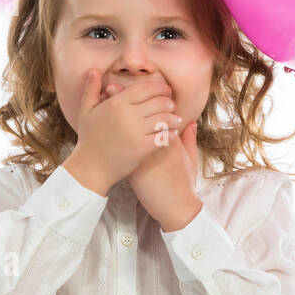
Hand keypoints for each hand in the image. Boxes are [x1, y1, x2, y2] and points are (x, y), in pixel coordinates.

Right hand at [67, 69, 182, 189]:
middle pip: (159, 102)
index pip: (145, 88)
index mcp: (116, 103)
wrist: (89, 168)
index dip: (159, 87)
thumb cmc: (88, 139)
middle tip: (172, 105)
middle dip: (168, 103)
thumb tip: (92, 70)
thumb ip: (91, 89)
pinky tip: (172, 134)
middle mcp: (128, 115)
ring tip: (175, 119)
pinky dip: (171, 134)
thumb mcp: (86, 111)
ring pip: (164, 119)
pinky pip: (163, 137)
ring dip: (173, 118)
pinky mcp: (142, 148)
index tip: (166, 90)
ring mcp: (136, 132)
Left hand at [105, 82, 201, 232]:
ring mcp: (144, 155)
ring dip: (115, 118)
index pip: (154, 112)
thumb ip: (189, 138)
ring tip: (104, 104)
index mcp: (169, 137)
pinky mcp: (135, 168)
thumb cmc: (184, 182)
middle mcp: (154, 142)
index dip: (141, 99)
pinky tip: (102, 131)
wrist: (177, 206)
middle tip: (109, 89)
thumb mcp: (190, 158)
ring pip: (127, 132)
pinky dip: (112, 139)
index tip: (127, 89)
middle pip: (137, 118)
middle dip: (123, 104)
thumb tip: (191, 120)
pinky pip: (121, 150)